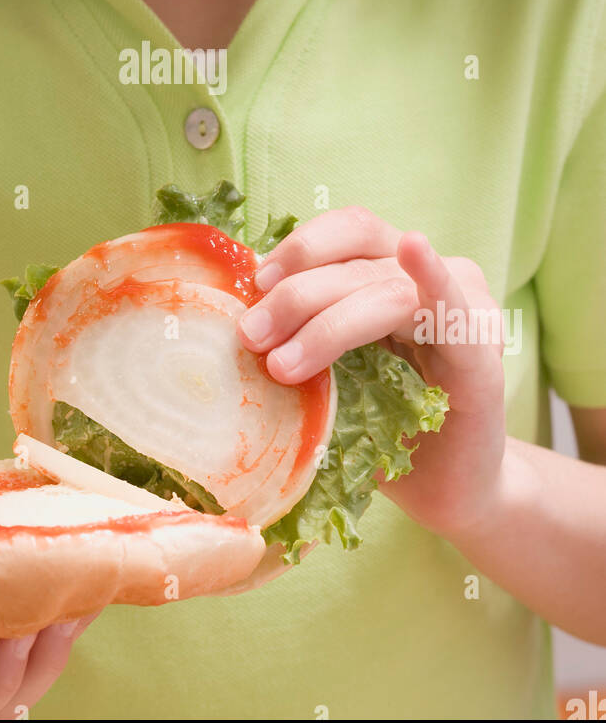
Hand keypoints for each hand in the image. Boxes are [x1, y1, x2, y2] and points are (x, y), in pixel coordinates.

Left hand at [236, 206, 507, 538]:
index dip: (301, 248)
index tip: (255, 283)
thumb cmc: (383, 429)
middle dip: (296, 296)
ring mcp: (465, 309)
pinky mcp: (481, 354)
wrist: (448, 491)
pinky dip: (431, 277)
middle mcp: (433, 276)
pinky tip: (415, 250)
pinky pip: (451, 307)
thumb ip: (305, 337)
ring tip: (283, 364)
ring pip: (385, 292)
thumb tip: (240, 319)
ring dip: (326, 323)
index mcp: (394, 270)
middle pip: (357, 262)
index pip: (350, 232)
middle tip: (252, 336)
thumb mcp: (335, 374)